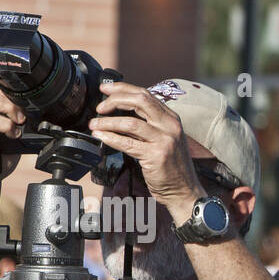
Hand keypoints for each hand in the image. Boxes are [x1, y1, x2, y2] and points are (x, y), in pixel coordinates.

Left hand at [88, 80, 207, 224]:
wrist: (184, 191)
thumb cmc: (171, 167)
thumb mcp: (164, 139)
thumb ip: (147, 124)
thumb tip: (120, 112)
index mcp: (172, 118)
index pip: (145, 94)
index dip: (122, 89)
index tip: (105, 89)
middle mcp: (170, 126)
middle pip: (139, 101)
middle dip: (114, 100)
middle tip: (99, 107)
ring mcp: (164, 141)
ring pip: (130, 123)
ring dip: (107, 122)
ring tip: (94, 124)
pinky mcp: (156, 156)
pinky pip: (127, 143)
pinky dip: (110, 138)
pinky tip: (100, 136)